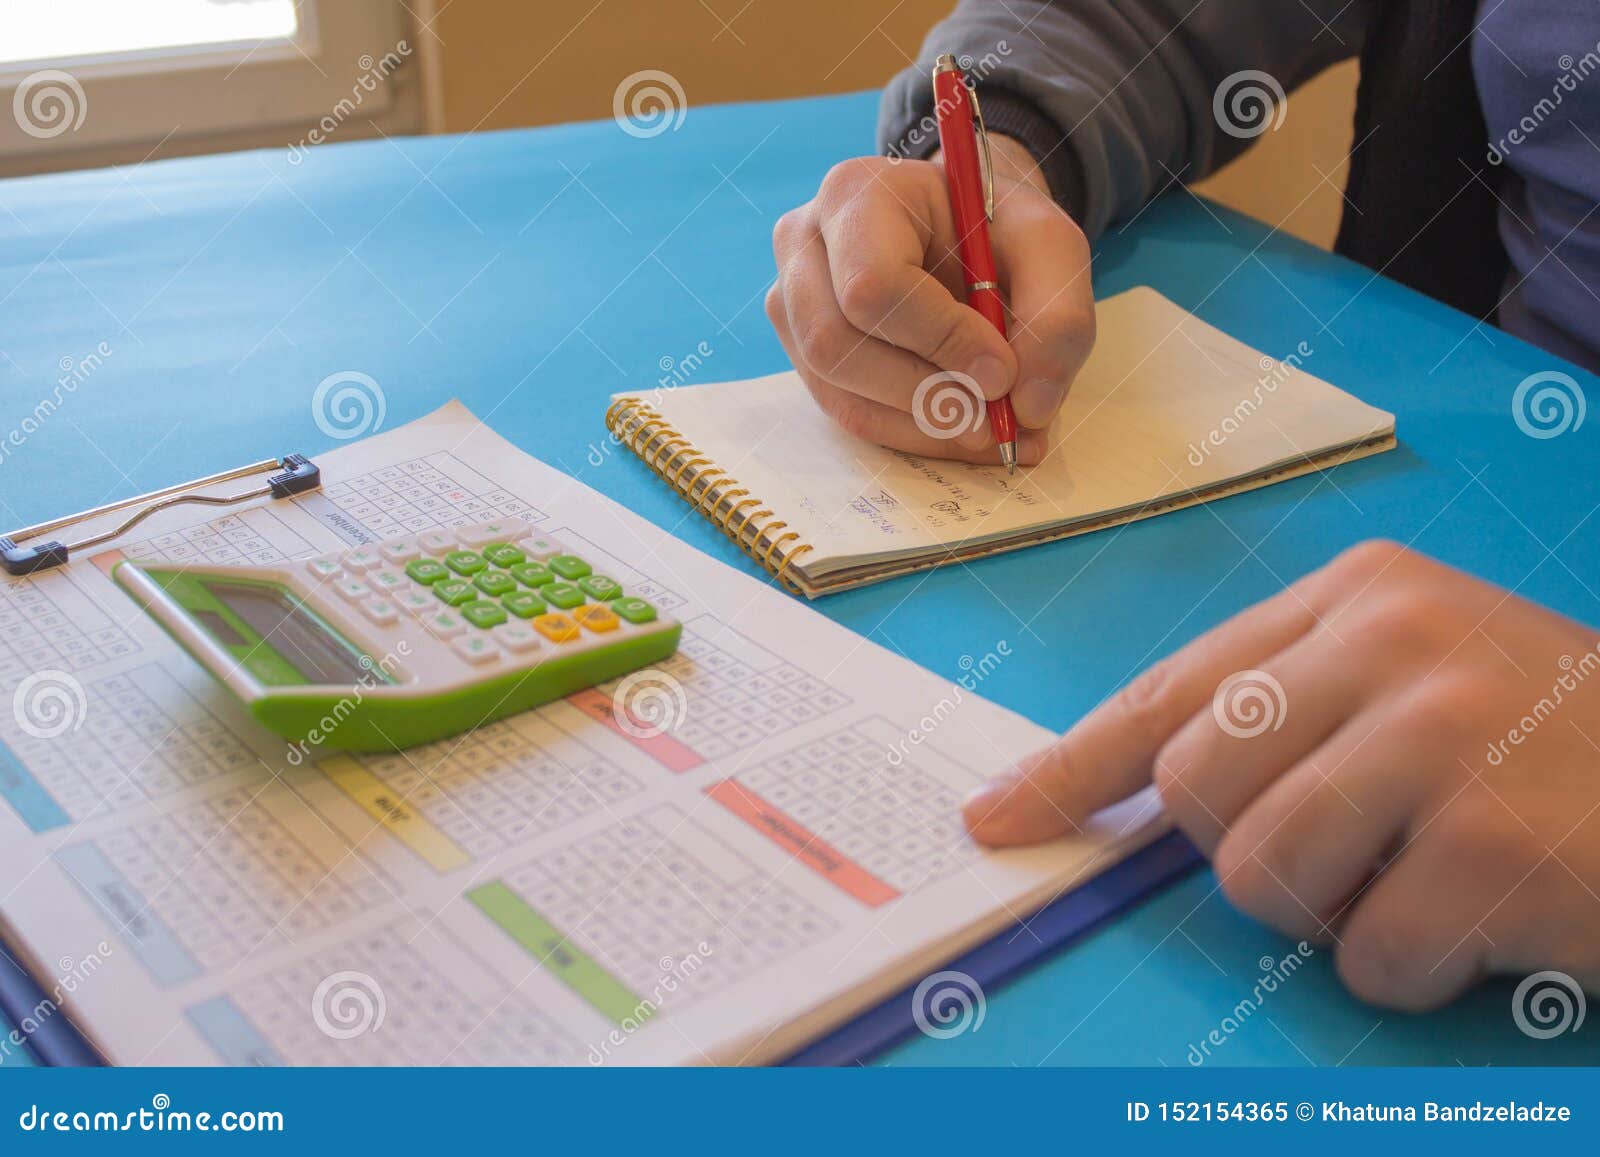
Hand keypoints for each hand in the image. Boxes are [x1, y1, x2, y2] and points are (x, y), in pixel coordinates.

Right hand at [765, 137, 1092, 465]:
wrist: (961, 231)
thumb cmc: (997, 231)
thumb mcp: (1053, 249)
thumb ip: (1058, 318)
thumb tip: (1029, 406)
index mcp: (856, 194)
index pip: (873, 285)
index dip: (939, 340)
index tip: (1002, 373)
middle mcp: (804, 246)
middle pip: (837, 346)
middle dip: (925, 395)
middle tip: (997, 420)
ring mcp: (793, 304)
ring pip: (838, 391)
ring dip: (922, 425)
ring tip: (991, 429)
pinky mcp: (804, 353)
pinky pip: (847, 412)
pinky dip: (911, 434)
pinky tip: (962, 430)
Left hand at [963, 540, 1599, 1008]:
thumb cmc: (1553, 744)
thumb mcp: (1420, 683)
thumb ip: (1287, 714)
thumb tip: (1128, 796)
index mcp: (1358, 597)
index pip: (1169, 689)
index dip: (1072, 765)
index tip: (996, 818)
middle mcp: (1391, 644)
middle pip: (1193, 787)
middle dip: (1246, 847)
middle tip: (1357, 842)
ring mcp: (1445, 737)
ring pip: (1258, 877)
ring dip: (1332, 912)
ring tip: (1429, 874)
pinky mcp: (1494, 843)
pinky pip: (1364, 956)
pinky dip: (1414, 965)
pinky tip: (1493, 915)